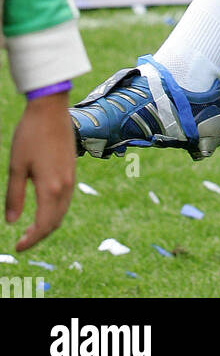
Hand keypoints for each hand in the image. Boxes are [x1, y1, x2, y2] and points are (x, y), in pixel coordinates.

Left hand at [5, 92, 75, 251]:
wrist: (50, 108)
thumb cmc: (30, 135)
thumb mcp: (16, 167)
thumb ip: (14, 196)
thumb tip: (11, 222)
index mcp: (51, 187)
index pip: (43, 225)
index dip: (31, 240)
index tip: (17, 247)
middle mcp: (65, 185)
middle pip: (56, 221)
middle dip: (40, 235)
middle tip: (22, 240)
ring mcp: (71, 176)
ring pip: (63, 210)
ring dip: (49, 223)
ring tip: (31, 227)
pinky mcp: (72, 167)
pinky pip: (66, 198)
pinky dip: (56, 210)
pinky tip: (43, 206)